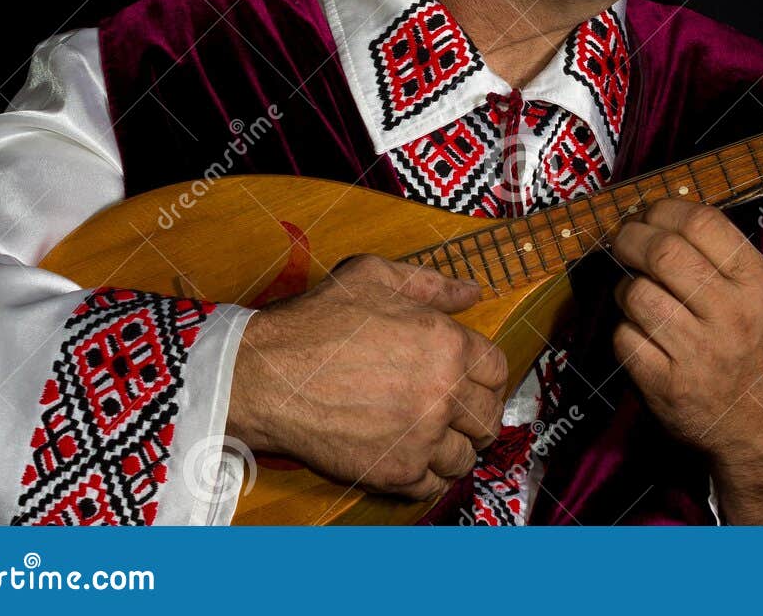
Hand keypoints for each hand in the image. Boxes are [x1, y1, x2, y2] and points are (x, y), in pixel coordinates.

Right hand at [225, 254, 507, 499]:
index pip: (497, 370)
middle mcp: (444, 393)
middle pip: (488, 417)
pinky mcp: (396, 472)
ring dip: (455, 448)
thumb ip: (430, 284)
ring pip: (465, 457)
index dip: (487, 375)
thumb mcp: (373, 276)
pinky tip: (411, 458)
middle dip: (477, 415)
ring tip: (435, 439)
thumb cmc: (316, 322)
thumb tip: (471, 293)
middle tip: (458, 414)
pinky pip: (432, 485)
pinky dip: (427, 476)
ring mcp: (422, 437)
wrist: (265, 375)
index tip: (474, 382)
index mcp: (448, 345)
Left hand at [610, 200, 762, 523]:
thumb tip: (666, 217)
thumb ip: (724, 258)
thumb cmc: (757, 356)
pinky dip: (624, 331)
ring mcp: (697, 352)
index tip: (648, 213)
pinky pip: (624, 338)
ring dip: (625, 288)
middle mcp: (729, 314)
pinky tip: (640, 334)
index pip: (702, 223)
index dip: (664, 210)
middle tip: (623, 240)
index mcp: (757, 284)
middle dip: (630, 238)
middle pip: (661, 251)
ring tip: (637, 294)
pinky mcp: (666, 385)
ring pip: (635, 293)